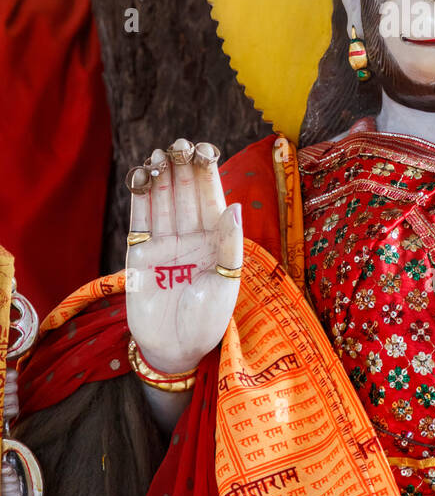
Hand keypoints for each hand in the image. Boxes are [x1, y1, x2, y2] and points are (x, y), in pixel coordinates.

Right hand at [125, 139, 242, 374]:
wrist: (175, 350)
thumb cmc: (208, 321)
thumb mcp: (226, 284)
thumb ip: (229, 245)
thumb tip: (234, 206)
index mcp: (216, 240)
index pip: (211, 199)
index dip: (207, 173)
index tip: (205, 149)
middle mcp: (191, 236)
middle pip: (185, 194)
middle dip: (183, 168)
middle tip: (180, 146)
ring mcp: (164, 243)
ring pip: (162, 201)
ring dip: (160, 177)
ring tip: (159, 155)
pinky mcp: (140, 254)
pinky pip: (140, 220)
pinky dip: (140, 198)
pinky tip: (141, 175)